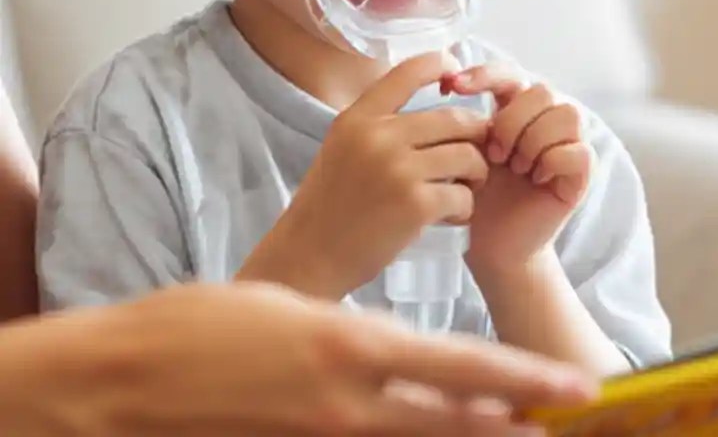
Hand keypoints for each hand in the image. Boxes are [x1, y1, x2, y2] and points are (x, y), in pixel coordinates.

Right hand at [0, 283, 597, 436]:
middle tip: (567, 419)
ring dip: (478, 436)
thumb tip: (403, 357)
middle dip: (519, 420)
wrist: (126, 377)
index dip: (527, 380)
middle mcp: (351, 402)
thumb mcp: (300, 309)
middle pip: (460, 420)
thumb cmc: (208, 323)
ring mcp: (326, 436)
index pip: (465, 368)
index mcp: (354, 348)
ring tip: (524, 434)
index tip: (575, 387)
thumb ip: (359, 336)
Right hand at [239, 53, 490, 298]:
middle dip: (474, 137)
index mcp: (357, 118)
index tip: (457, 73)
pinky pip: (464, 195)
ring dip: (476, 174)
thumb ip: (380, 125)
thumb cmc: (331, 206)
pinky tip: (450, 216)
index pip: (408, 71)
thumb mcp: (343, 149)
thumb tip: (435, 103)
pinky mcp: (415, 204)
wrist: (310, 257)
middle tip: (473, 158)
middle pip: (455, 118)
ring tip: (465, 189)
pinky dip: (465, 208)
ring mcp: (398, 169)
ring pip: (467, 155)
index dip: (441, 64)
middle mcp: (378, 136)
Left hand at [443, 64, 592, 275]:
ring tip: (516, 167)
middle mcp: (546, 122)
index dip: (486, 74)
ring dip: (534, 140)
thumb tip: (447, 81)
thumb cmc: (476, 200)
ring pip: (567, 114)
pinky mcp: (581, 175)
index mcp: (516, 112)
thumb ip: (465, 120)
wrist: (491, 247)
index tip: (452, 87)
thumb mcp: (464, 154)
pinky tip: (535, 179)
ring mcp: (568, 146)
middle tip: (495, 154)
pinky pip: (579, 151)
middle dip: (513, 120)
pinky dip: (553, 161)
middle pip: (544, 90)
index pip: (511, 74)